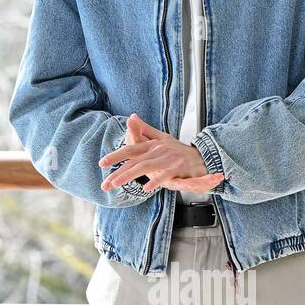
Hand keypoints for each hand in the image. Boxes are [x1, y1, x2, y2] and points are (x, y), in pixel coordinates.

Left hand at [100, 113, 224, 192]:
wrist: (203, 156)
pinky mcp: (177, 167)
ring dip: (130, 175)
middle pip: (134, 160)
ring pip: (145, 167)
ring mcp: (167, 158)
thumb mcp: (162, 138)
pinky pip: (165, 175)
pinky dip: (156, 180)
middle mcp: (158, 150)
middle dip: (118, 172)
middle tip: (106, 183)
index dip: (116, 156)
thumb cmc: (180, 150)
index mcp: (152, 145)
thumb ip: (145, 130)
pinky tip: (146, 187)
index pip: (130, 149)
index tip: (102, 163)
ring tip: (116, 183)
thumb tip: (132, 117)